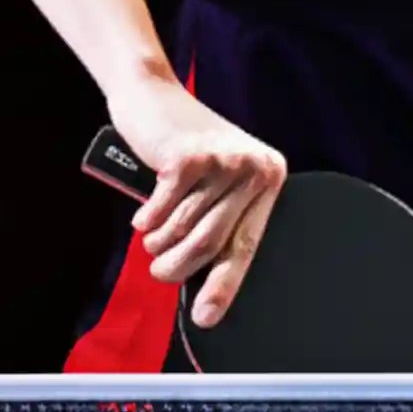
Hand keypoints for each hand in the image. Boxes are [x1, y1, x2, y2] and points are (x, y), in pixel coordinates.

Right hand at [105, 73, 287, 327]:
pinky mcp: (189, 156)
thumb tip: (207, 284)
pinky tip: (142, 217)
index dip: (226, 284)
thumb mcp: (214, 180)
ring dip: (157, 242)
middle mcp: (255, 168)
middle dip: (178, 267)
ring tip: (149, 235)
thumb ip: (217, 219)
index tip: (208, 317)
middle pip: (212, 243)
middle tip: (159, 271)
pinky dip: (145, 220)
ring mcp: (224, 160)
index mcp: (269, 177)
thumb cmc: (182, 146)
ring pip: (183, 229)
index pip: (249, 244)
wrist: (152, 94)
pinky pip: (161, 212)